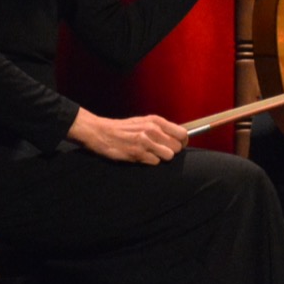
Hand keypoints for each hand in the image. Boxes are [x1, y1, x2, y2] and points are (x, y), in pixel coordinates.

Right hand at [68, 107, 188, 163]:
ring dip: (161, 157)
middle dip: (171, 151)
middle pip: (177, 147)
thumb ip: (160, 128)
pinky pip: (155, 162)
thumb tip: (177, 136)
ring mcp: (146, 142)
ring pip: (169, 156)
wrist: (101, 132)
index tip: (178, 144)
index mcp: (155, 121)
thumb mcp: (143, 122)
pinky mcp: (138, 154)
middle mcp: (152, 130)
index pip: (182, 133)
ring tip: (151, 153)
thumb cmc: (123, 128)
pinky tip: (141, 156)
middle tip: (161, 150)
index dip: (182, 142)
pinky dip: (150, 161)